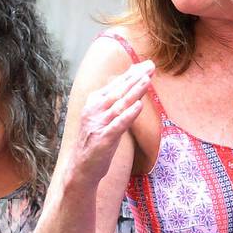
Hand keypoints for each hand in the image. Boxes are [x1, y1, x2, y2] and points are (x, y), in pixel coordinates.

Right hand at [68, 60, 153, 184]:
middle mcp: (94, 110)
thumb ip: (114, 100)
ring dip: (134, 92)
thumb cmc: (95, 140)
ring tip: (147, 80)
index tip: (146, 64)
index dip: (131, 74)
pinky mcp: (103, 139)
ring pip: (119, 104)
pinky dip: (128, 115)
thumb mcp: (102, 117)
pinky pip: (118, 125)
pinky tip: (138, 106)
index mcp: (93, 103)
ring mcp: (98, 124)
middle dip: (136, 78)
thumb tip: (130, 82)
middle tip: (151, 66)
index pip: (115, 84)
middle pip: (118, 91)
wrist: (81, 168)